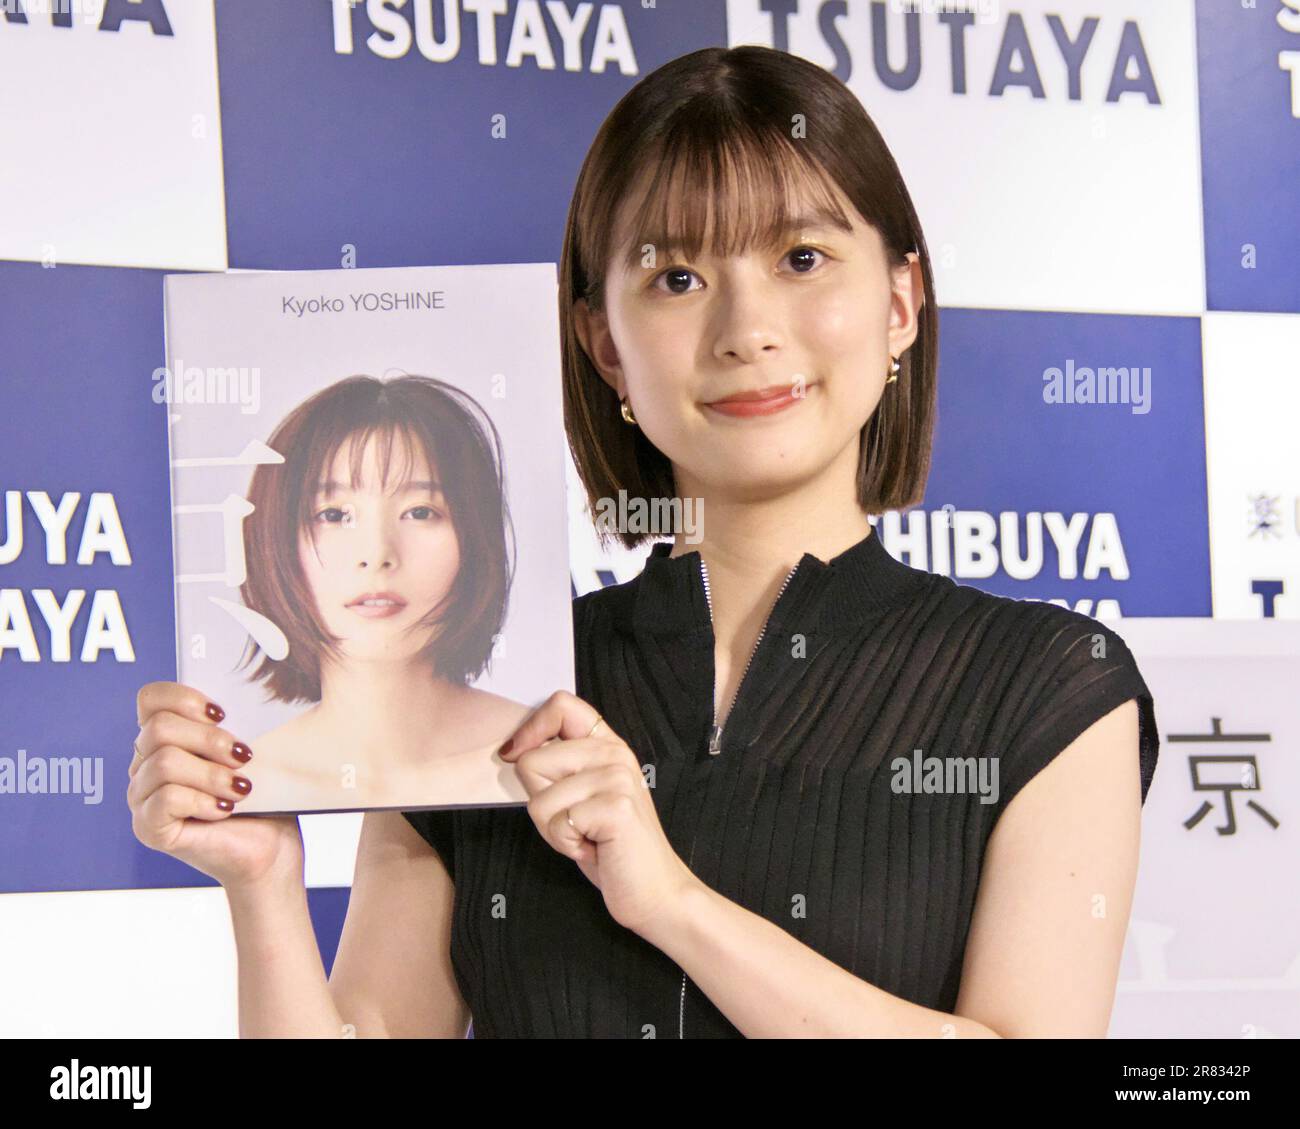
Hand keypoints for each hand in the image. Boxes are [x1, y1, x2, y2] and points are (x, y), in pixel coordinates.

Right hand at [127, 681, 302, 892]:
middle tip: (244, 757)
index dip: (185, 698)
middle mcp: (144, 765)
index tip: (224, 714)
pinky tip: (224, 809)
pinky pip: (165, 799)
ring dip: (212, 774)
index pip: (150, 699)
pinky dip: (203, 800)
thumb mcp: (247, 750)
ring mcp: (141, 798)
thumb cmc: (261, 796)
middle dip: (210, 739)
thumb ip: (230, 725)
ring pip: (165, 763)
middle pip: (160, 728)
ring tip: (241, 789)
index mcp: (165, 739)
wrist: (270, 847)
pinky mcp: (148, 828)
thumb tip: (239, 697)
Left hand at [499, 690, 699, 937]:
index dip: (530, 728)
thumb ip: (560, 769)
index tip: (515, 754)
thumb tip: (512, 751)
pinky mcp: (616, 806)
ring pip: (538, 799)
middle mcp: (614, 753)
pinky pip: (556, 822)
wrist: (655, 891)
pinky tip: (594, 848)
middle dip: (539, 803)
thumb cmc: (611, 847)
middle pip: (532, 761)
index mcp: (607, 745)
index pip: (561, 705)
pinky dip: (566, 845)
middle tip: (574, 822)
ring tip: (586, 837)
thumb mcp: (583, 796)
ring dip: (553, 830)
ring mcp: (617, 778)